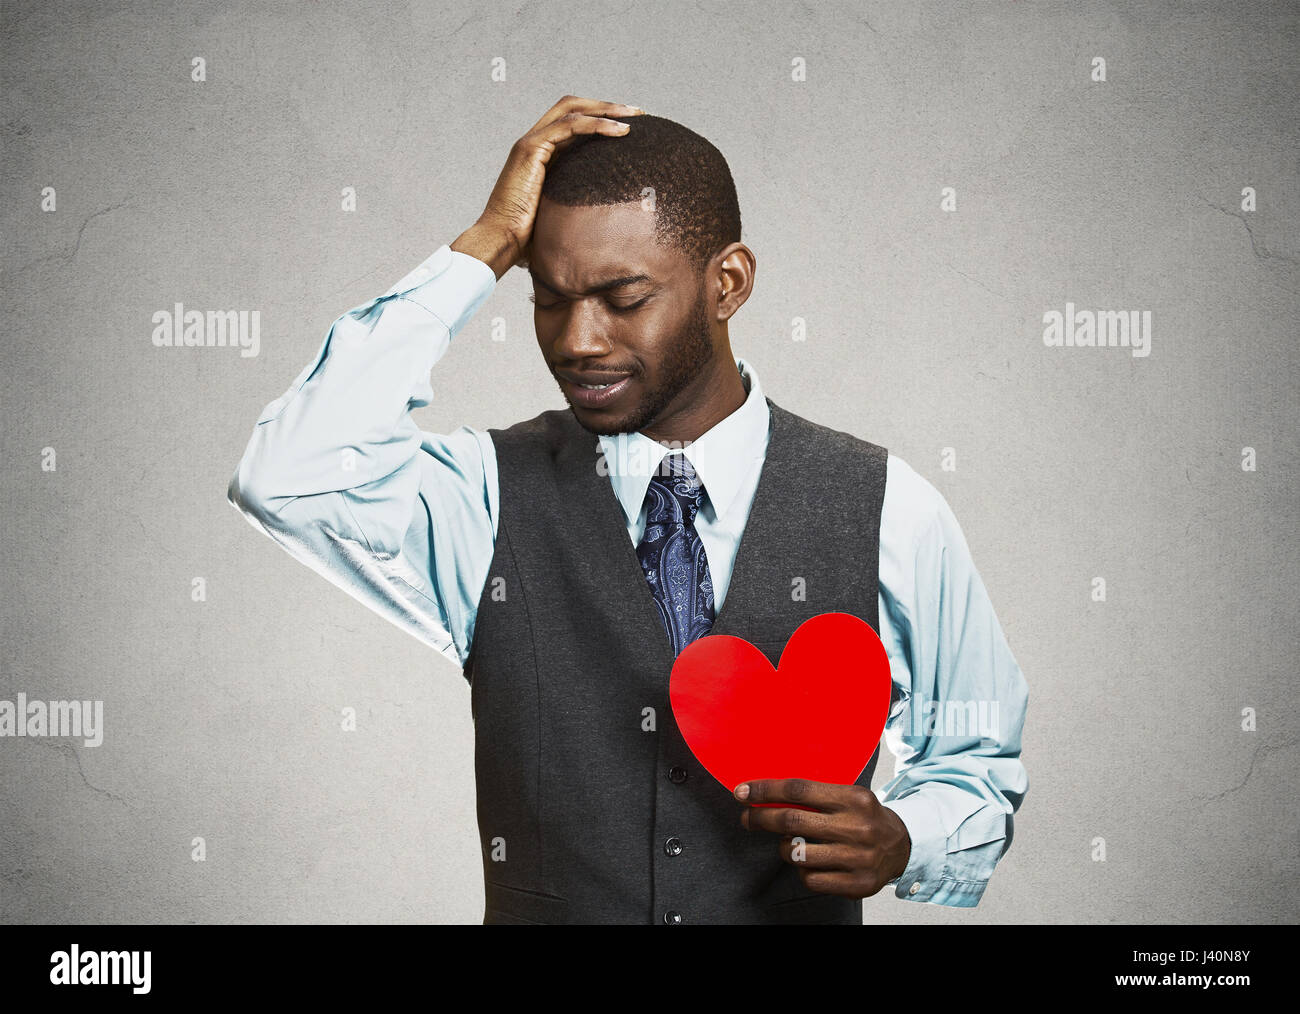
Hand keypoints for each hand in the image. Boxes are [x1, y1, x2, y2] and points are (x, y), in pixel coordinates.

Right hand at [451, 95, 644, 278]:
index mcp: (541, 154)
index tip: (631, 127)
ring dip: (607, 110)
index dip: (602, 118)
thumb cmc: (527, 238)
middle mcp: (534, 142)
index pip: (573, 122)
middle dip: (608, 106)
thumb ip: (577, 208)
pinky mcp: (530, 149)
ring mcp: (531, 142)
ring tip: (636, 116)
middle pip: (574, 107)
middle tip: (640, 113)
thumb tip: (606, 225)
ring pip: (572, 110)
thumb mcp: (561, 215)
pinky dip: (596, 124)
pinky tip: (620, 132)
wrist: (501, 242)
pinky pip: (569, 126)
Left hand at [736, 778, 911, 898]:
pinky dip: (802, 870)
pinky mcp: (858, 884)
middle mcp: (857, 827)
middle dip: (761, 818)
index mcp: (854, 798)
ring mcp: (858, 858)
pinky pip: (810, 878)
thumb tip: (765, 793)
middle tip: (746, 817)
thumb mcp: (848, 795)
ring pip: (797, 853)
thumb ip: (815, 794)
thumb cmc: (864, 817)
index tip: (742, 792)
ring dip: (783, 848)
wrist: (902, 846)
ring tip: (788, 844)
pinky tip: (809, 862)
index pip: (799, 790)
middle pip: (792, 821)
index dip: (765, 791)